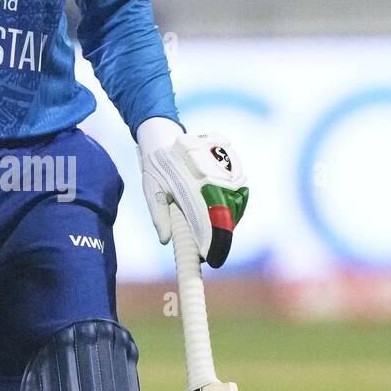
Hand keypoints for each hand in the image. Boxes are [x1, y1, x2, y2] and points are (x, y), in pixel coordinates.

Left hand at [136, 117, 247, 267]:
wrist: (163, 134)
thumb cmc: (156, 165)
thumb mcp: (151, 190)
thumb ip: (159, 214)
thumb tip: (166, 240)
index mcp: (189, 185)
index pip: (207, 219)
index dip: (211, 240)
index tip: (210, 256)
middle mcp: (210, 175)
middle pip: (226, 211)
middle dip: (222, 232)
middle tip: (213, 249)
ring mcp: (222, 165)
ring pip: (236, 199)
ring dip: (230, 217)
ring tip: (219, 232)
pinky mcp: (229, 161)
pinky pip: (239, 186)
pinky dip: (234, 202)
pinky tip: (225, 213)